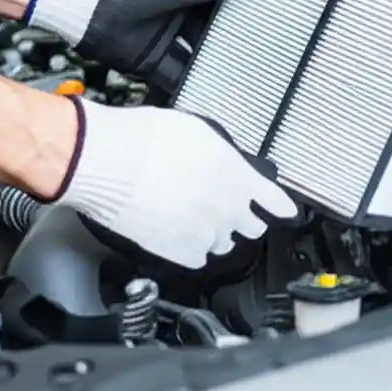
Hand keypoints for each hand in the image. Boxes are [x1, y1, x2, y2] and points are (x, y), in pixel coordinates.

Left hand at [23, 0, 262, 87]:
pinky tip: (203, 100)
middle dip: (233, 52)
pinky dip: (187, 88)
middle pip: (215, 38)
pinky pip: (175, 79)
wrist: (70, 4)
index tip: (271, 30)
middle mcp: (180, 15)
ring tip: (236, 91)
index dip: (248, 18)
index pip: (228, 5)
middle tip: (259, 70)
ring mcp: (165, 39)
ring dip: (212, 74)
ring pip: (197, 61)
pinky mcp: (150, 62)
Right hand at [52, 97, 298, 268]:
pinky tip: (182, 235)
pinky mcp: (178, 252)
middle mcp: (227, 208)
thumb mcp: (197, 132)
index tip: (284, 211)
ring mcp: (204, 234)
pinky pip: (198, 258)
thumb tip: (225, 164)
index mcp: (236, 175)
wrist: (107, 162)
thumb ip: (222, 156)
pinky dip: (194, 250)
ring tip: (196, 218)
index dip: (279, 205)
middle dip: (242, 216)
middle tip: (225, 206)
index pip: (274, 200)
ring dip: (217, 233)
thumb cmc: (144, 139)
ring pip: (225, 243)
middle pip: (252, 226)